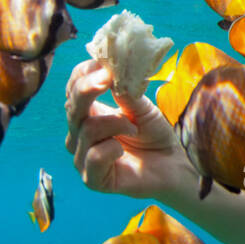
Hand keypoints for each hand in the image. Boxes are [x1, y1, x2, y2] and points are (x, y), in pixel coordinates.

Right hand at [64, 60, 186, 198]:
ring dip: (115, 123)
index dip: (84, 75)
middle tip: (107, 78)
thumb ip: (124, 91)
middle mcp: (79, 135)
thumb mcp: (141, 107)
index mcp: (87, 113)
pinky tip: (123, 149)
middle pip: (72, 107)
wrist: (173, 164)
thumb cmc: (154, 134)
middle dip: (88, 89)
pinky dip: (111, 149)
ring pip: (87, 130)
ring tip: (135, 127)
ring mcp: (83, 158)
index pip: (72, 89)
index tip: (103, 64)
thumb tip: (110, 69)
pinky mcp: (93, 179)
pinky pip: (94, 156)